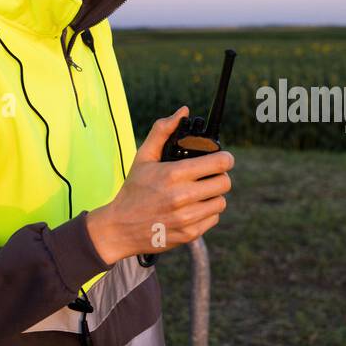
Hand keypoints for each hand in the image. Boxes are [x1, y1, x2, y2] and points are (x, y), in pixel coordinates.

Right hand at [85, 105, 234, 263]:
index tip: (222, 159)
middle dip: (220, 176)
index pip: (219, 163)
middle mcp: (182, 196)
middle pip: (224, 183)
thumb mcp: (143, 157)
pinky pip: (213, 218)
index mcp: (174, 174)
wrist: (119, 228)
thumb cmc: (133, 189)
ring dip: (213, 195)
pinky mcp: (189, 234)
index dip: (225, 158)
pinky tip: (192, 208)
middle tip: (210, 176)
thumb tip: (183, 111)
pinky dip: (207, 213)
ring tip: (199, 192)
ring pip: (221, 202)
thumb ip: (162, 130)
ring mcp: (187, 218)